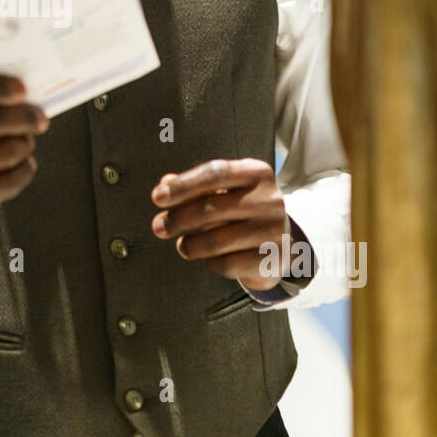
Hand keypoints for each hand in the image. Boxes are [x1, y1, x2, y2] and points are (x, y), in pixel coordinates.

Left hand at [150, 158, 290, 291]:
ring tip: (183, 246)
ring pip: (215, 241)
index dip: (183, 185)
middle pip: (210, 208)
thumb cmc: (243, 213)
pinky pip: (227, 264)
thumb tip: (164, 184)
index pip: (215, 173)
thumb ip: (194, 187)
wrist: (279, 246)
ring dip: (189, 245)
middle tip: (158, 227)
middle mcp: (270, 199)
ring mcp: (274, 230)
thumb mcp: (224, 193)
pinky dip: (211, 263)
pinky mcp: (272, 259)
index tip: (157, 198)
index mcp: (257, 173)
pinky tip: (210, 259)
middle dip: (177, 219)